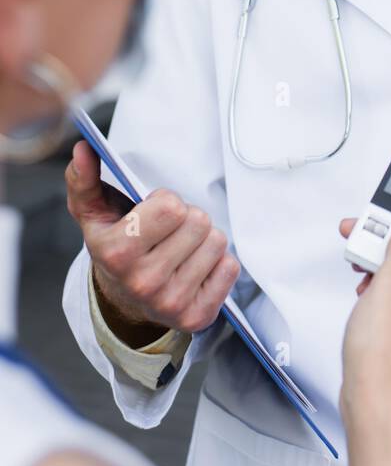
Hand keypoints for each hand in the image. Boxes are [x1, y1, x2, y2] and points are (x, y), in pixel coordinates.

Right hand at [65, 141, 239, 342]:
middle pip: (199, 221)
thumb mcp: (93, 214)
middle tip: (170, 231)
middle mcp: (143, 282)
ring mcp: (171, 303)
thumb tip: (84, 149)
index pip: (171, 207)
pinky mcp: (197, 316)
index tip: (153, 212)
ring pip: (217, 242)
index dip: (166, 202)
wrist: (123, 300)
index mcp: (116, 253)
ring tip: (182, 248)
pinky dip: (217, 263)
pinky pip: (230, 267)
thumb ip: (85, 179)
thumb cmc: (115, 245)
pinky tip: (195, 268)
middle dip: (187, 218)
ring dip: (203, 239)